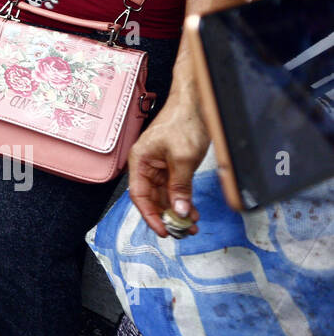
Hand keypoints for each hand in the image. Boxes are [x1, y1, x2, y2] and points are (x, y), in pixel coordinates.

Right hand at [127, 89, 208, 236]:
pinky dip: (183, 201)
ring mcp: (160, 166)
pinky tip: (194, 211)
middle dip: (167, 217)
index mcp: (140, 161)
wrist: (196, 103)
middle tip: (183, 232)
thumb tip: (180, 211)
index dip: (150, 215)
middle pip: (152, 198)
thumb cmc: (183, 122)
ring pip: (164, 195)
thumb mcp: (183, 158)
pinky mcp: (173, 165)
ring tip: (192, 226)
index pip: (139, 195)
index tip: (164, 231)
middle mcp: (146, 165)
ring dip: (177, 211)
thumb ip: (180, 187)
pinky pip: (175, 188)